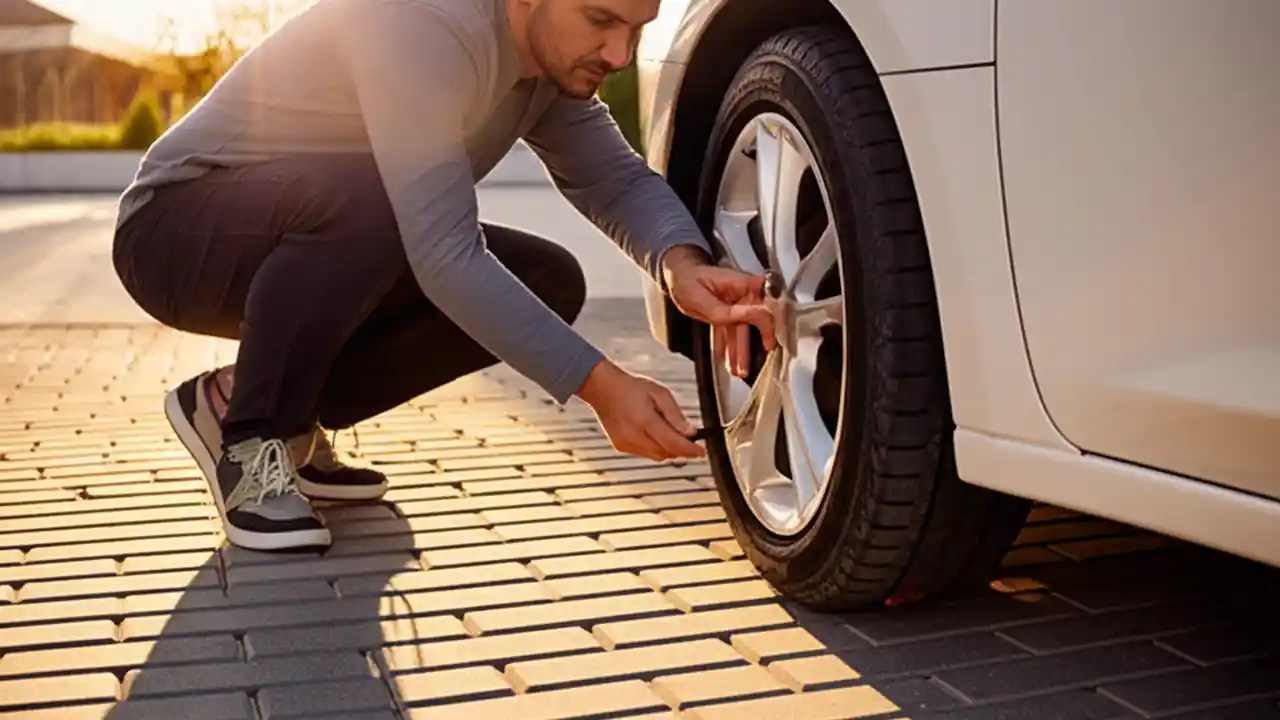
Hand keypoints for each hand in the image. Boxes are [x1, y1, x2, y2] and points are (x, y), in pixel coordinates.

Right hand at [575, 359, 705, 460]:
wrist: (603, 389)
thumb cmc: (631, 388)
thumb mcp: (659, 393)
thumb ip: (676, 415)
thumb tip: (691, 433)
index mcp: (645, 421)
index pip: (674, 444)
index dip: (691, 451)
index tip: (701, 452)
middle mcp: (635, 437)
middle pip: (667, 453)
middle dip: (681, 449)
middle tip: (689, 440)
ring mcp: (626, 444)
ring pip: (657, 456)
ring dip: (668, 449)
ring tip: (669, 433)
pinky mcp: (621, 447)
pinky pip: (645, 453)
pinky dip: (654, 448)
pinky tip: (652, 433)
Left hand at [661, 245, 775, 377]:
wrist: (676, 276)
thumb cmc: (689, 279)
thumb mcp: (708, 302)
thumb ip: (733, 314)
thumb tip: (760, 317)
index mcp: (745, 285)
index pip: (768, 304)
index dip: (771, 324)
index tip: (770, 343)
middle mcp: (744, 295)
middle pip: (753, 324)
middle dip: (749, 347)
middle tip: (749, 367)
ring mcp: (735, 305)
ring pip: (739, 331)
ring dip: (738, 352)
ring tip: (739, 371)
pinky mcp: (725, 312)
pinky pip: (728, 332)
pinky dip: (727, 347)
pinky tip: (727, 362)